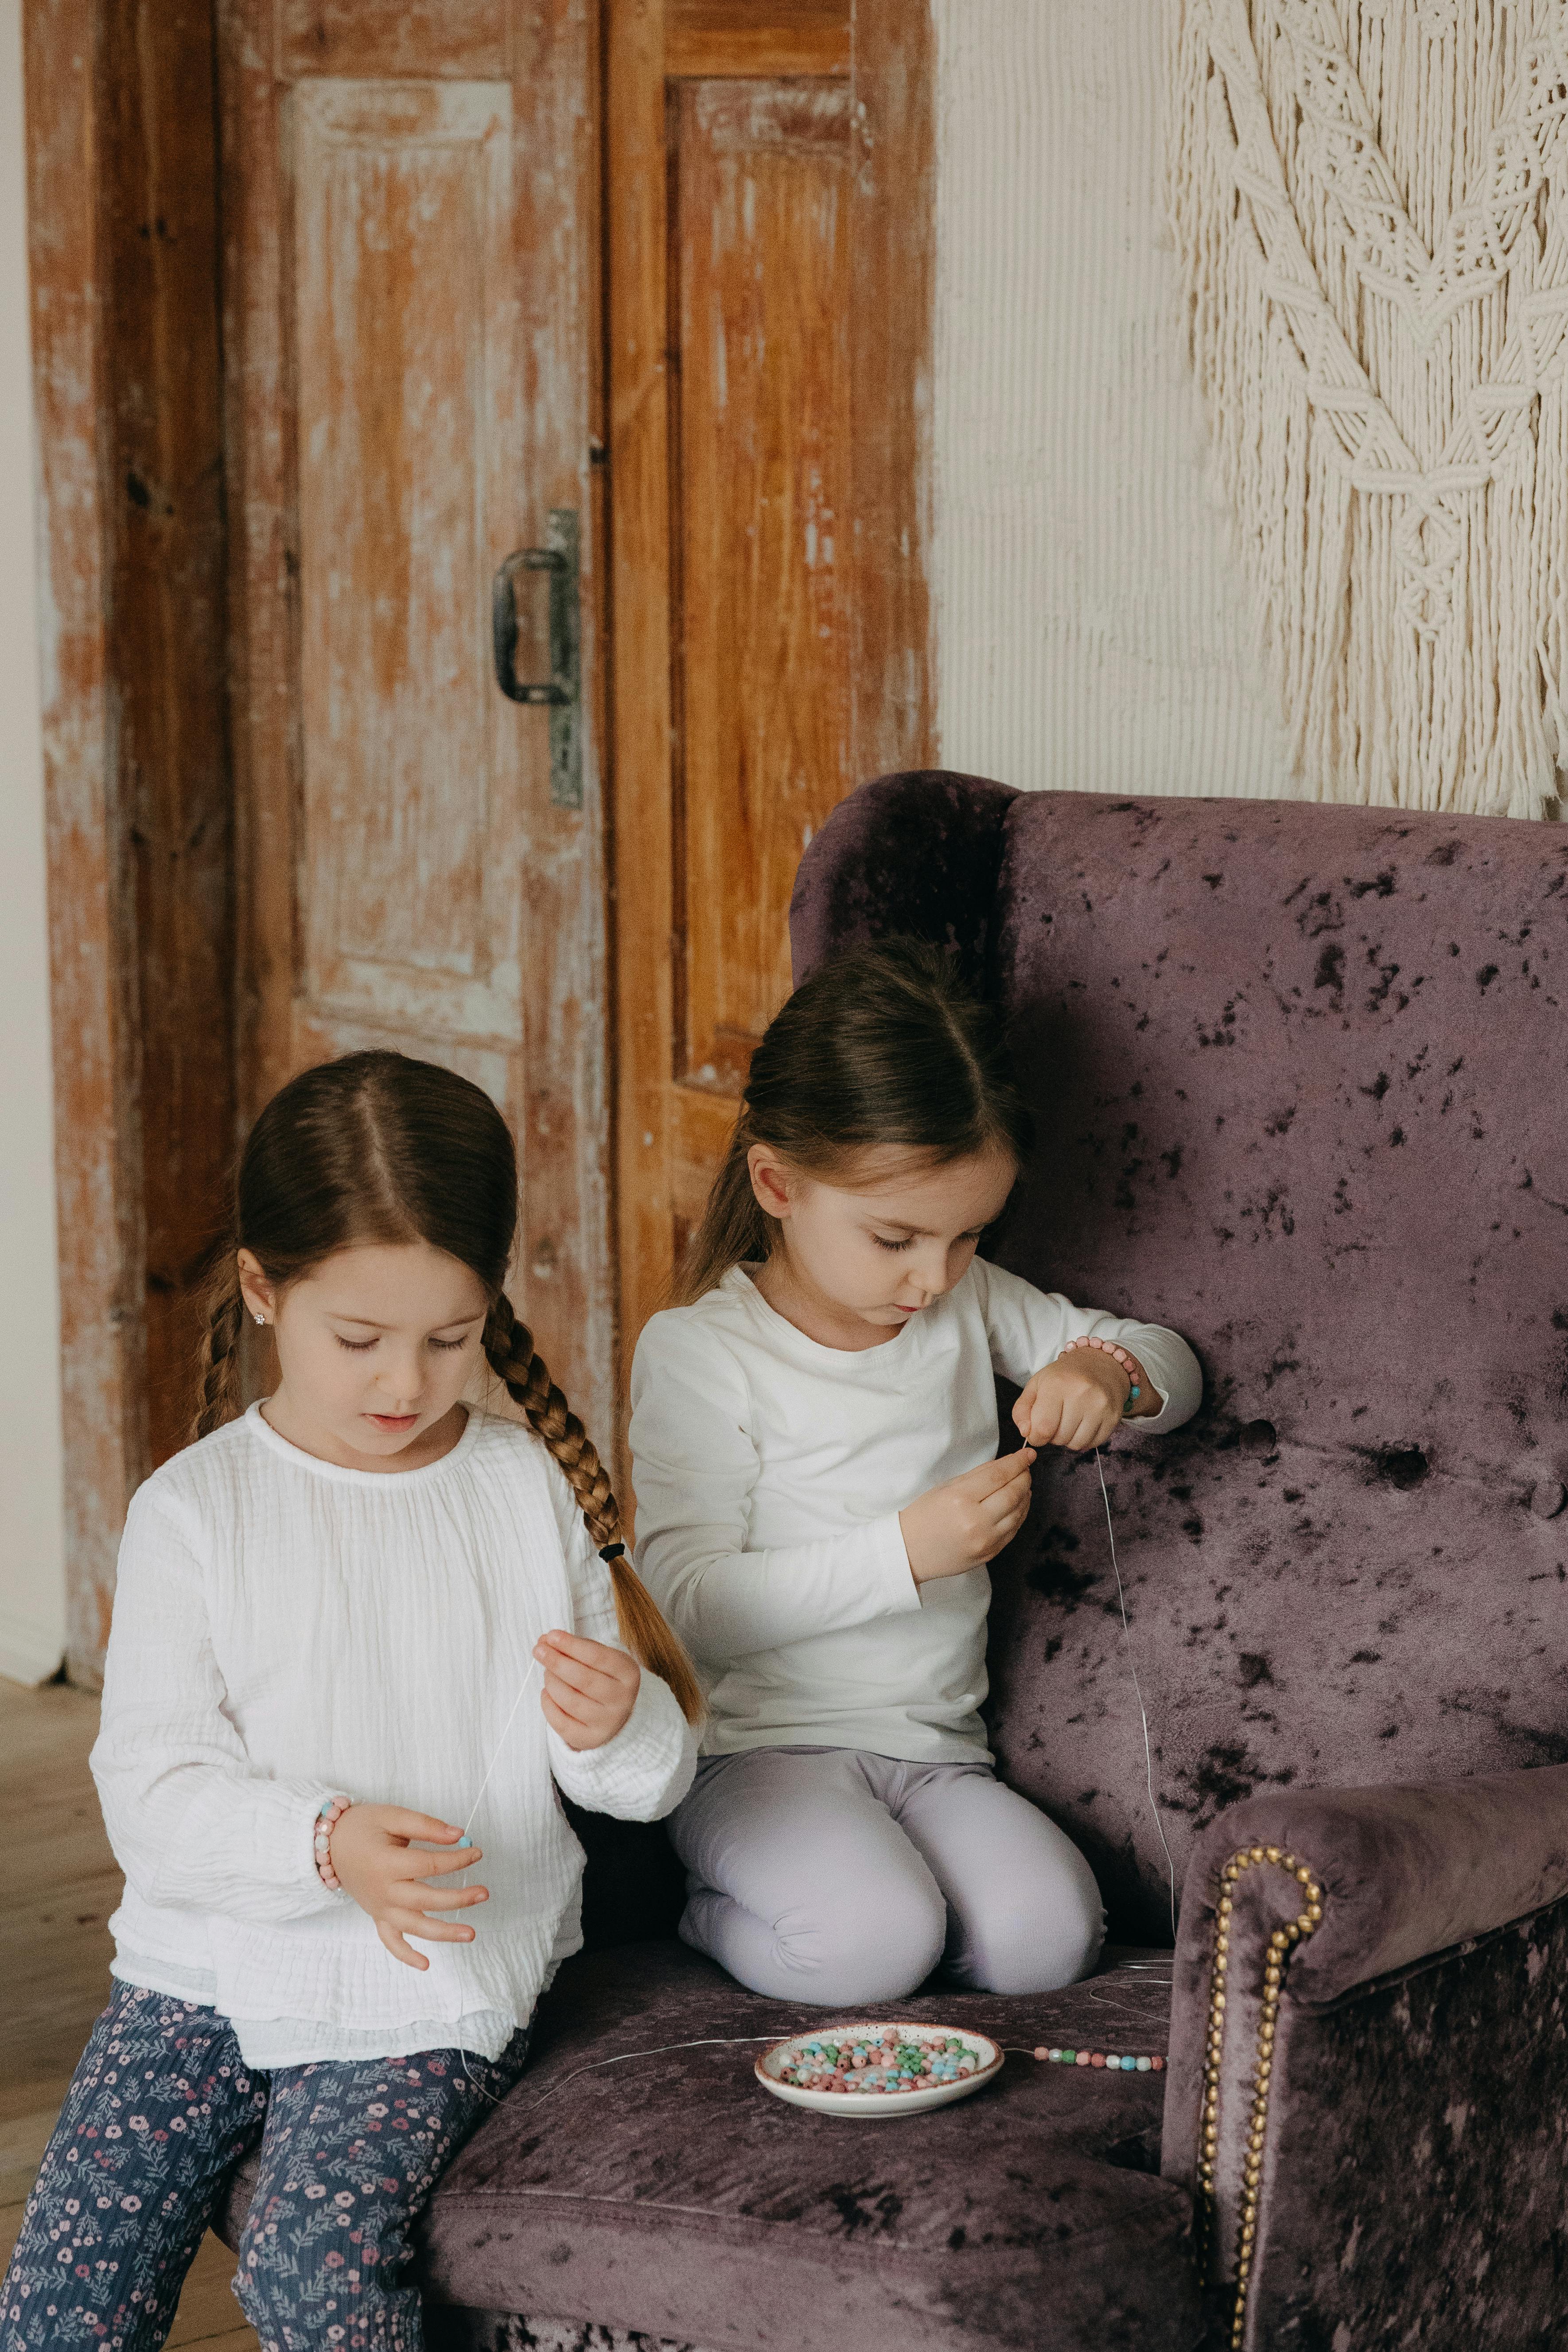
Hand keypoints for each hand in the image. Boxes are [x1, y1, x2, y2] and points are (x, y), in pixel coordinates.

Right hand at [328, 1805, 487, 1971]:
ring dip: (443, 1933)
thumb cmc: (362, 1826)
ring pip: (414, 1926)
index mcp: (387, 1863)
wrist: (329, 1844)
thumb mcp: (393, 1815)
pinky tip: (425, 1964)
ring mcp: (379, 1907)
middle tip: (484, 1893)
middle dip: (458, 1899)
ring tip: (470, 1934)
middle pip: (426, 1900)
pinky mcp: (376, 1916)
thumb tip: (459, 1834)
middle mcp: (383, 1891)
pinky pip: (390, 1941)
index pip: (430, 1865)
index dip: (457, 1859)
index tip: (476, 1852)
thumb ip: (426, 1826)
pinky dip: (406, 1955)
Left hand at [534, 1628, 640, 1750]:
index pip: (597, 1656)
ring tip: (546, 1672)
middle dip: (556, 1662)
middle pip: (582, 1679)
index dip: (571, 1645)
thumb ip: (577, 1648)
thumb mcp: (601, 1659)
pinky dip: (548, 1704)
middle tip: (538, 1650)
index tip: (551, 1636)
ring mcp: (607, 1722)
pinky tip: (547, 1693)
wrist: (617, 1715)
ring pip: (570, 1700)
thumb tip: (546, 1640)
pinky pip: (561, 1723)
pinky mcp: (590, 1739)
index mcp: (629, 1674)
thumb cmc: (604, 1679)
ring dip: (551, 1682)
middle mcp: (621, 1700)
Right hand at [899, 1449, 1036, 1585]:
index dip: (1017, 1462)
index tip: (1027, 1454)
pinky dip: (1020, 1514)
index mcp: (959, 1499)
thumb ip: (977, 1476)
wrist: (910, 1552)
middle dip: (1024, 1477)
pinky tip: (1019, 1504)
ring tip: (1024, 1485)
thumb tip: (1005, 1465)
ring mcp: (984, 1540)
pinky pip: (1013, 1530)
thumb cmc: (924, 1516)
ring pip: (1018, 1513)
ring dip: (1025, 1495)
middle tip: (1026, 1468)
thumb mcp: (945, 1488)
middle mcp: (975, 1521)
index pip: (998, 1475)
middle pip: (1013, 1493)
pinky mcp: (990, 1553)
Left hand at [1014, 1351, 1140, 1450]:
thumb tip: (1026, 1432)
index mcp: (1057, 1384)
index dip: (1035, 1437)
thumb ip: (1022, 1410)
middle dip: (1052, 1436)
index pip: (1043, 1428)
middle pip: (1059, 1438)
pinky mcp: (1114, 1416)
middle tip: (1055, 1421)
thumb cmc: (1064, 1376)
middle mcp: (1081, 1394)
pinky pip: (1093, 1443)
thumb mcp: (1036, 1385)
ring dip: (1068, 1439)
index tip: (1036, 1432)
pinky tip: (1082, 1423)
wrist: (1100, 1364)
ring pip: (1076, 1444)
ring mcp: (1100, 1406)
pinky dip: (1084, 1439)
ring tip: (1068, 1421)